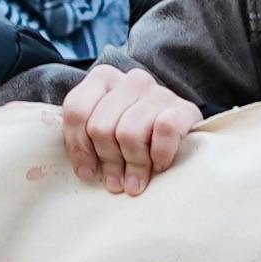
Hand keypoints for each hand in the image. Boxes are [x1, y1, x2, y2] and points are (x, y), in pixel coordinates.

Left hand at [50, 63, 198, 190]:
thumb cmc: (134, 135)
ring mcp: (159, 92)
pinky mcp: (184, 109)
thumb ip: (86, 139)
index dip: (78, 147)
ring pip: (129, 134)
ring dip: (132, 165)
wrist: (180, 133)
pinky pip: (163, 131)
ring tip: (134, 183)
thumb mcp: (104, 131)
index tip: (87, 172)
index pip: (76, 111)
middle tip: (116, 183)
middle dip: (108, 160)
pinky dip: (159, 155)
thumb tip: (87, 172)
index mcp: (104, 78)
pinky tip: (159, 166)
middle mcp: (131, 80)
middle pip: (101, 128)